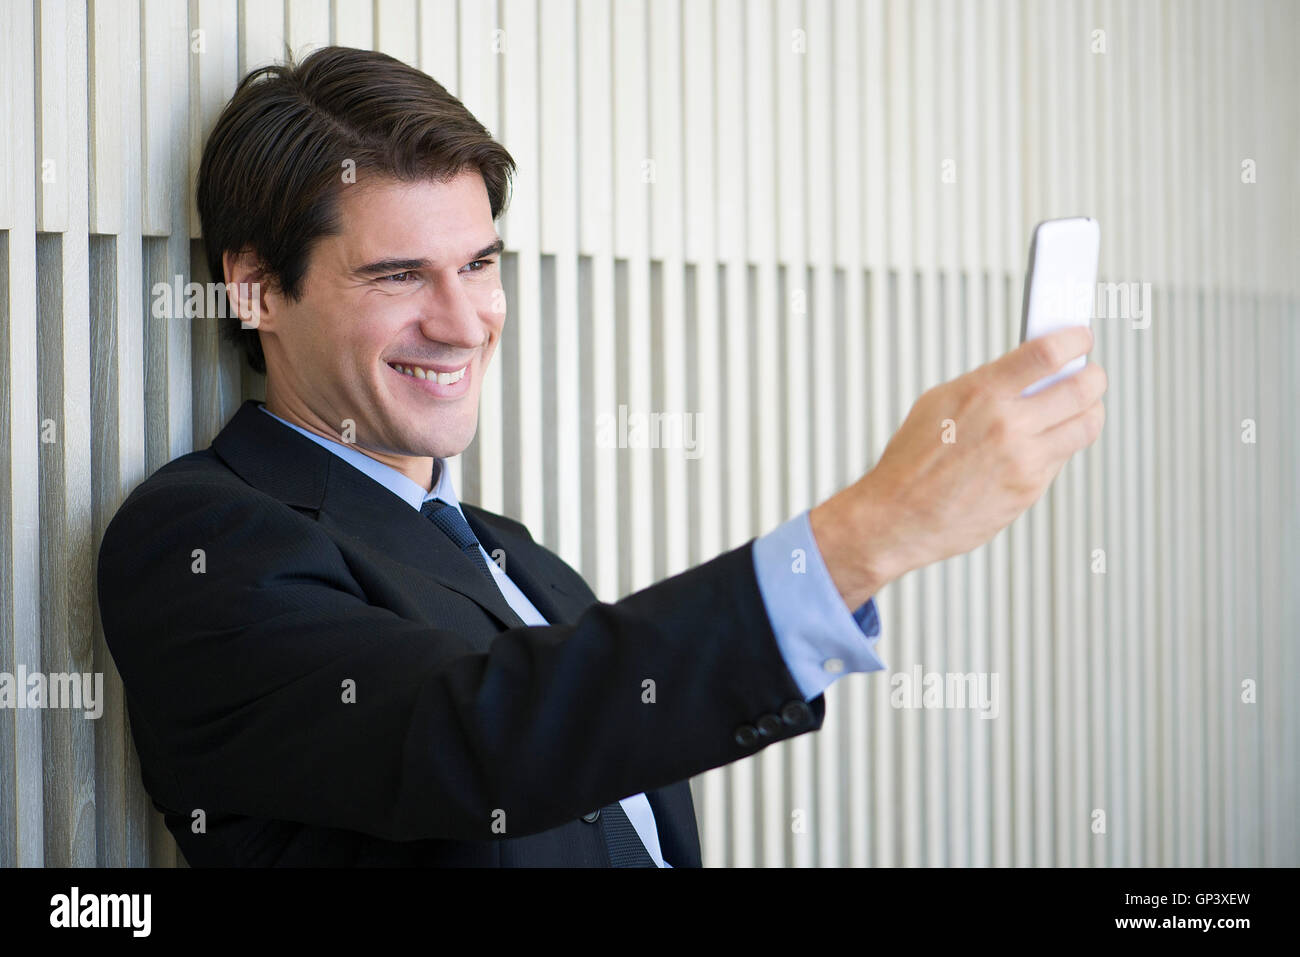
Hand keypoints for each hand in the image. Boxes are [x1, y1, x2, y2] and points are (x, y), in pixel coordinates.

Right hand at [810, 325, 1105, 608]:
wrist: (897, 517)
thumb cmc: (912, 460)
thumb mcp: (939, 404)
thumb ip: (988, 385)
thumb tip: (1033, 372)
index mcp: (981, 394)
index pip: (1047, 354)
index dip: (1074, 340)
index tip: (1081, 338)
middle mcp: (1007, 425)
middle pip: (1081, 388)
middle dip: (1094, 375)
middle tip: (1091, 373)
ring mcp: (1023, 460)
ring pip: (1086, 425)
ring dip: (1092, 409)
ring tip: (1084, 405)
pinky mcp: (1029, 490)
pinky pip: (1063, 457)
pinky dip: (1062, 443)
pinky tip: (1048, 439)